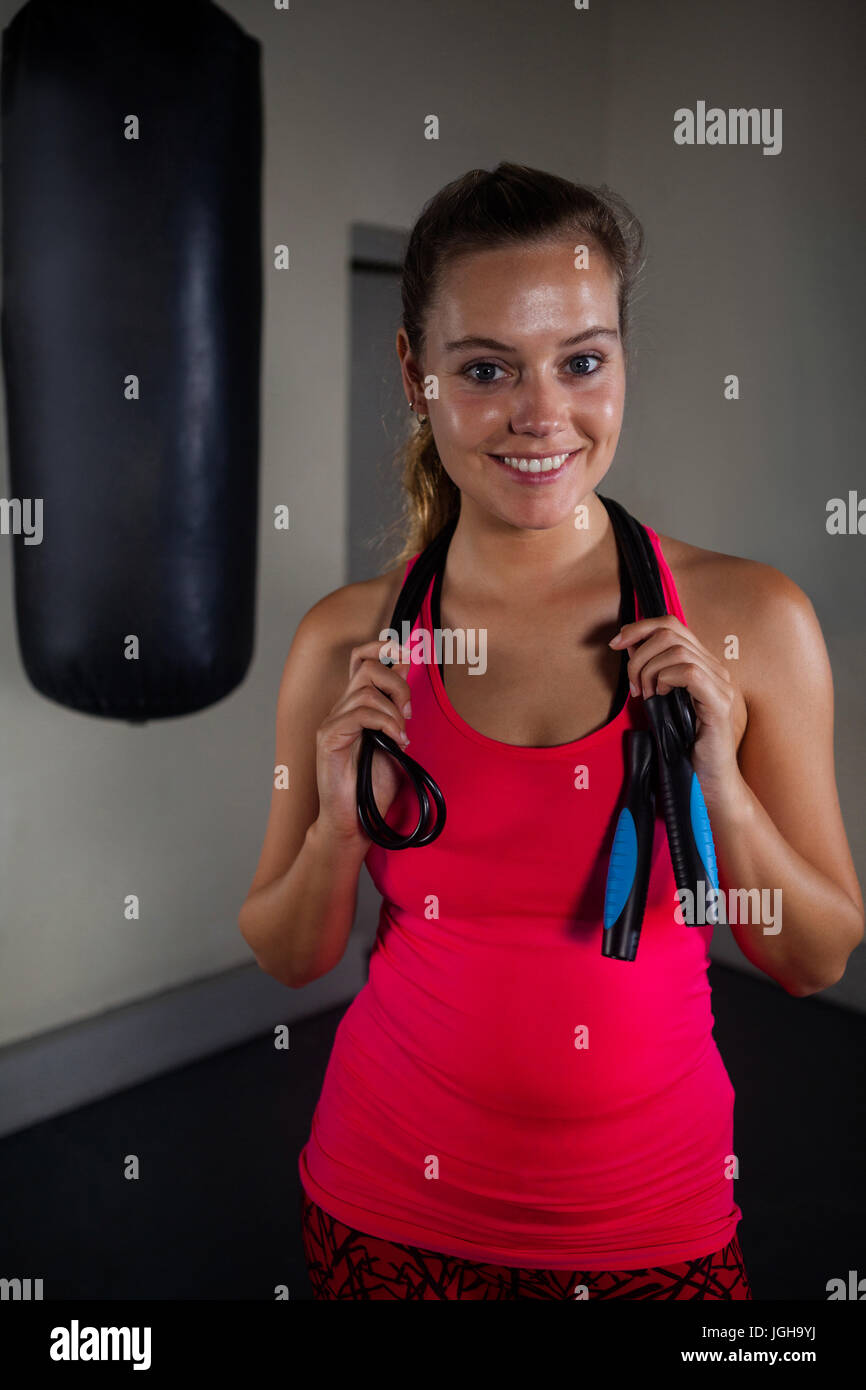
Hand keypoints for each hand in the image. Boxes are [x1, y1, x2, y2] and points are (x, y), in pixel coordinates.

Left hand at [609, 617, 744, 811]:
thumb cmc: (684, 748)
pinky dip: (666, 679)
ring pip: (677, 651)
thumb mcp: (662, 703)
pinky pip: (690, 673)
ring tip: (644, 695)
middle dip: (639, 652)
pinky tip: (659, 697)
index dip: (640, 627)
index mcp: (704, 666)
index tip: (616, 643)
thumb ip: (652, 674)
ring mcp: (722, 686)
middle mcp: (717, 670)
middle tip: (632, 684)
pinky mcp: (720, 705)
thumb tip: (629, 645)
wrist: (708, 784)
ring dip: (649, 670)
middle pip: (672, 631)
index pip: (673, 625)